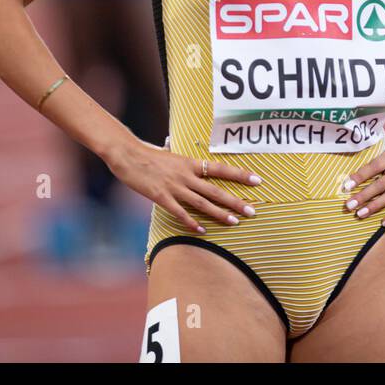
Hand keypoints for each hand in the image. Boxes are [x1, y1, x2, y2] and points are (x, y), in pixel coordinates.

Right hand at [102, 138, 261, 234]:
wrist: (127, 154)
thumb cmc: (148, 154)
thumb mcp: (170, 154)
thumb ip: (182, 160)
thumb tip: (188, 157)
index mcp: (190, 163)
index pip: (221, 169)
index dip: (240, 175)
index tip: (257, 180)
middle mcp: (186, 175)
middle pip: (216, 190)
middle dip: (236, 202)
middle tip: (252, 211)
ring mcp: (174, 187)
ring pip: (202, 203)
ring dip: (219, 214)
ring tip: (234, 222)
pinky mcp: (161, 197)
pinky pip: (180, 212)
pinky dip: (191, 222)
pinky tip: (202, 230)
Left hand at [342, 126, 384, 226]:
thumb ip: (384, 143)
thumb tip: (366, 140)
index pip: (374, 166)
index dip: (359, 176)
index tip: (346, 185)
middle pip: (379, 185)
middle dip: (362, 196)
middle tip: (348, 205)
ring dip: (374, 207)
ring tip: (360, 215)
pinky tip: (384, 223)